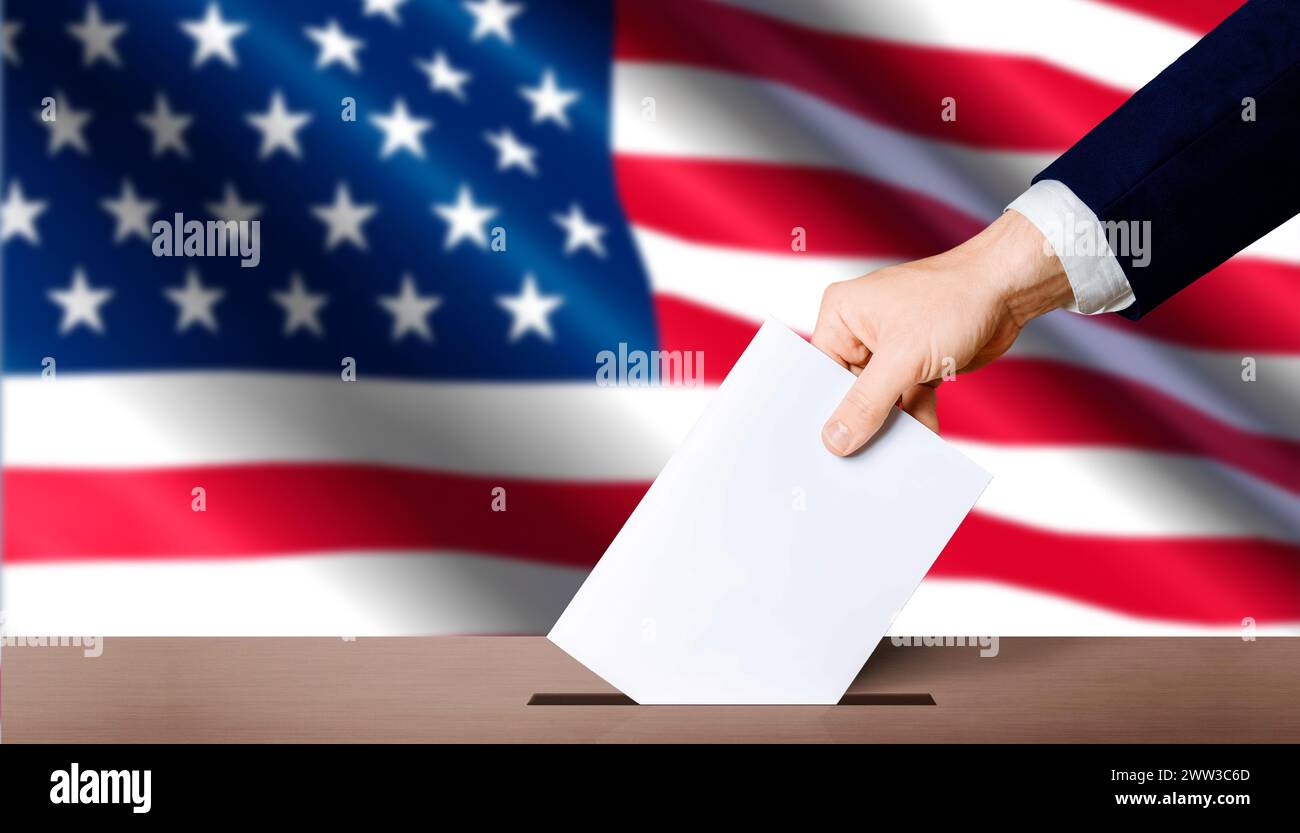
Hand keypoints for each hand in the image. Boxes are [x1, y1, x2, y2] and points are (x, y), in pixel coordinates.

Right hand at [813, 210, 1072, 455]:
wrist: (1007, 290)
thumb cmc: (953, 300)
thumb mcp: (903, 357)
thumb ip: (866, 402)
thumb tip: (834, 440)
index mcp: (842, 314)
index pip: (819, 372)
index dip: (822, 408)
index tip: (824, 446)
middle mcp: (861, 330)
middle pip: (848, 390)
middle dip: (860, 420)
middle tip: (858, 458)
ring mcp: (890, 348)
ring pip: (880, 400)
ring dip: (891, 424)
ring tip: (894, 455)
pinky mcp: (917, 363)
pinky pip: (907, 400)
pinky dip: (917, 419)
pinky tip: (925, 438)